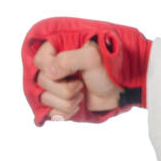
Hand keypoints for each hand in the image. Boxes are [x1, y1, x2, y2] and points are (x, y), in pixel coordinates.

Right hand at [21, 17, 151, 125]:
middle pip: (41, 80)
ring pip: (44, 98)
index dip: (52, 68)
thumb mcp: (93, 58)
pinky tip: (78, 106)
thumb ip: (68, 59)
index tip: (70, 70)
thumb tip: (49, 73)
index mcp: (60, 49)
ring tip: (83, 93)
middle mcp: (55, 66)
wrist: (122, 92)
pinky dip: (66, 112)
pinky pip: (50, 112)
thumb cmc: (110, 70)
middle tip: (81, 83)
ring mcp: (56, 85)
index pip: (39, 60)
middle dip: (64, 87)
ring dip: (67, 100)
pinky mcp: (59, 102)